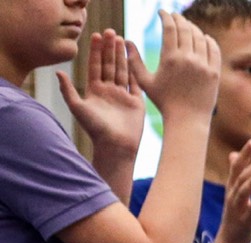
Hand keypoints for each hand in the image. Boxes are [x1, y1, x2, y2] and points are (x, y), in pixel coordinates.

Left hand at [58, 30, 145, 159]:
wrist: (116, 146)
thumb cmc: (95, 129)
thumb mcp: (78, 107)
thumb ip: (68, 90)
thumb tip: (57, 72)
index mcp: (95, 90)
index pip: (95, 66)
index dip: (95, 51)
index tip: (96, 36)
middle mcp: (109, 91)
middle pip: (109, 65)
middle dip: (109, 48)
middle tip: (110, 32)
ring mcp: (123, 96)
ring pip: (122, 70)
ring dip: (122, 55)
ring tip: (121, 39)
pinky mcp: (136, 102)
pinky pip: (136, 83)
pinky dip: (135, 70)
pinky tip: (135, 58)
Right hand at [134, 11, 220, 123]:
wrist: (187, 120)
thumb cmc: (163, 101)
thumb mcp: (144, 81)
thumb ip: (134, 60)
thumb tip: (126, 41)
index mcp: (170, 58)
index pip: (170, 28)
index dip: (166, 16)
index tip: (162, 12)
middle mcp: (188, 59)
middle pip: (185, 29)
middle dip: (178, 18)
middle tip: (174, 16)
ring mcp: (204, 65)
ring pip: (200, 37)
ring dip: (193, 28)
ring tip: (187, 26)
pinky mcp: (215, 73)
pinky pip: (213, 50)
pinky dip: (208, 40)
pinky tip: (204, 37)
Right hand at [217, 142, 250, 242]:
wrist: (230, 239)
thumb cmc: (235, 212)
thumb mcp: (234, 191)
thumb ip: (237, 173)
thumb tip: (234, 154)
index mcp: (232, 188)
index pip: (237, 168)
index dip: (244, 155)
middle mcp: (233, 195)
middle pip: (242, 178)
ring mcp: (237, 208)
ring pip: (243, 192)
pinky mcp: (244, 221)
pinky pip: (250, 211)